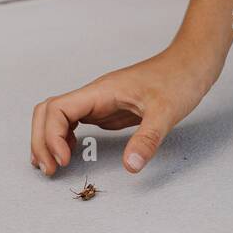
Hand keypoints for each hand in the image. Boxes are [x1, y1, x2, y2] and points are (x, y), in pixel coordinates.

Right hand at [29, 48, 215, 175]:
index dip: (51, 136)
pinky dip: (64, 138)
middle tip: (49, 169)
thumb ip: (148, 139)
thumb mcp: (167, 112)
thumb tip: (131, 166)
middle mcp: (94, 95)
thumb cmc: (179, 79)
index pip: (57, 109)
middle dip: (41, 140)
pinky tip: (69, 153)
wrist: (191, 63)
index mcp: (101, 92)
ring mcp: (99, 102)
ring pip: (57, 117)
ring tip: (52, 166)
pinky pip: (75, 122)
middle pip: (48, 112)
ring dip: (48, 140)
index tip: (65, 160)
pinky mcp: (108, 110)